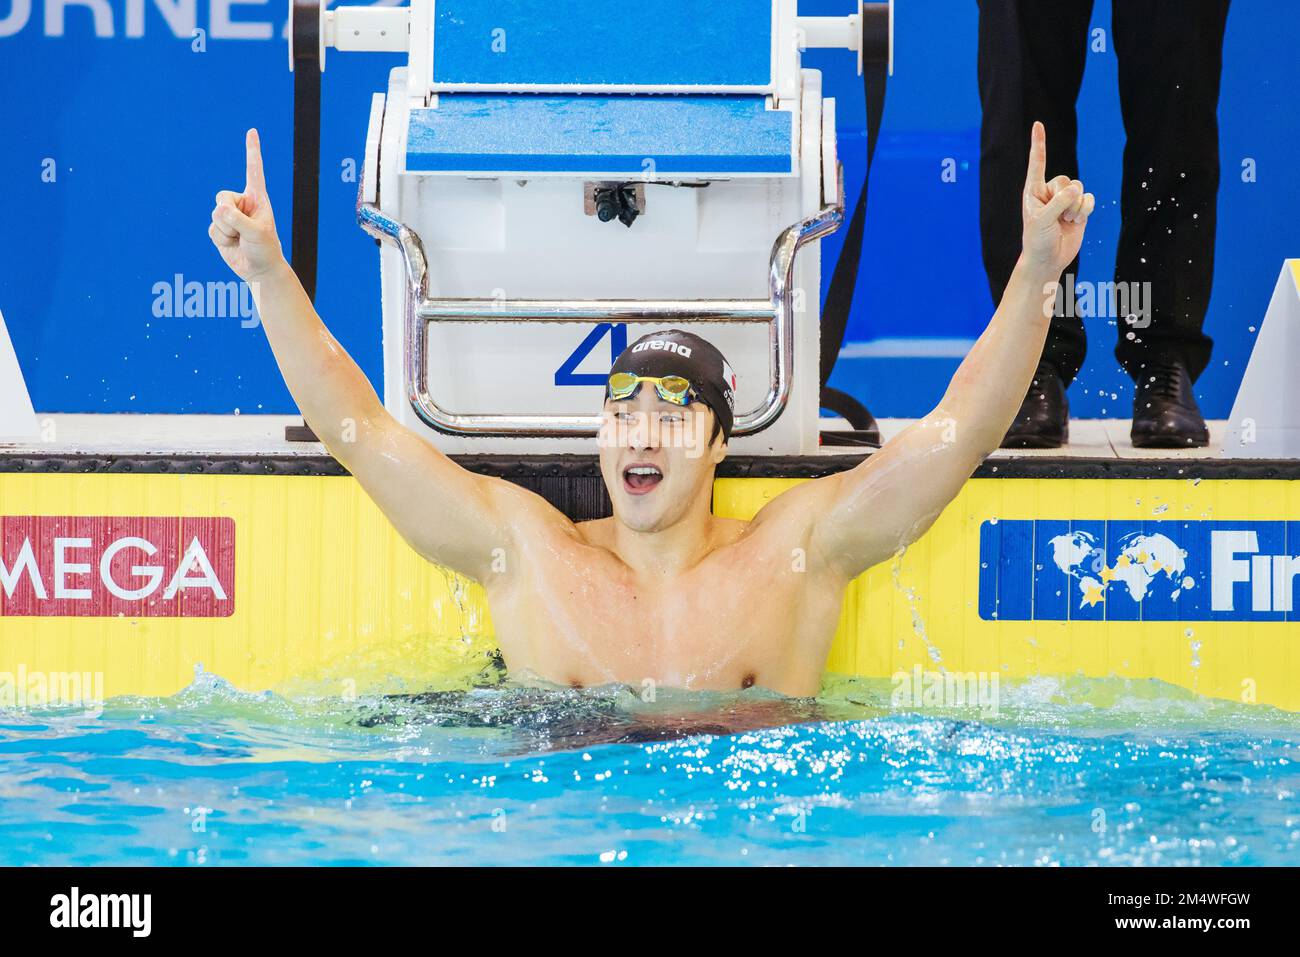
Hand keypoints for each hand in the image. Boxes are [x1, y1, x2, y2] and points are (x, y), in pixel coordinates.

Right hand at [209, 129, 284, 280]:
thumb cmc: (265, 249)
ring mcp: (229, 215)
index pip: (254, 170)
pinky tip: (232, 244)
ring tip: (241, 239)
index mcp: (257, 198)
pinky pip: (211, 230)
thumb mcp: (257, 234)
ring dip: (227, 231)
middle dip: (229, 216)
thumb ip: (238, 220)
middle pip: (222, 197)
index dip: (252, 151)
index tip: (253, 131)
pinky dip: (221, 239)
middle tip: (243, 231)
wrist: (259, 269)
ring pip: (215, 215)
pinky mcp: (219, 228)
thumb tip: (218, 210)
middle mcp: (242, 203)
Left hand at [1020, 121, 1094, 274]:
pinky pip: (1089, 199)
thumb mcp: (1043, 220)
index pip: (1037, 163)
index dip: (1038, 143)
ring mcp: (1065, 200)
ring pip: (1079, 189)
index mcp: (1033, 191)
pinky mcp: (1078, 208)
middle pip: (1066, 180)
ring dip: (1075, 208)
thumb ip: (1058, 202)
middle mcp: (1049, 192)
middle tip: (1057, 217)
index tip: (1037, 124)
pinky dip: (1085, 211)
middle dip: (1065, 199)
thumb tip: (1076, 189)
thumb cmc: (1038, 240)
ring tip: (1065, 222)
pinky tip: (1075, 222)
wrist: (1049, 259)